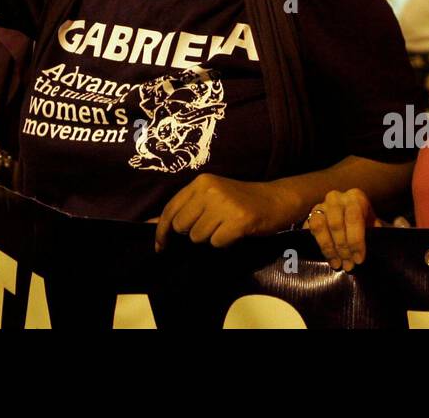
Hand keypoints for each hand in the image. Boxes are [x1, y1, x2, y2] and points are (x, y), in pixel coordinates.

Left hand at [154, 174, 293, 250]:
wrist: (275, 199)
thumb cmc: (240, 200)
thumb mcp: (211, 196)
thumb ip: (185, 208)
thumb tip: (153, 224)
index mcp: (200, 182)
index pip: (171, 209)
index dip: (162, 230)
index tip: (160, 246)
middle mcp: (210, 189)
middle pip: (182, 226)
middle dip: (193, 233)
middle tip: (211, 227)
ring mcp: (224, 204)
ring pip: (199, 237)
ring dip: (210, 238)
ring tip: (225, 227)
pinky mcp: (238, 221)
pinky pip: (217, 243)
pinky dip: (224, 243)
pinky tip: (235, 232)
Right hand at [304, 188, 409, 271]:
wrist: (349, 219)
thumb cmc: (366, 225)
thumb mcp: (377, 225)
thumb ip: (386, 228)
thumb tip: (401, 225)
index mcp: (356, 197)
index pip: (354, 218)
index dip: (356, 241)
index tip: (360, 260)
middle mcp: (337, 197)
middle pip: (336, 224)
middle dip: (343, 248)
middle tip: (349, 266)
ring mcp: (321, 204)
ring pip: (320, 225)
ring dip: (328, 248)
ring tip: (337, 263)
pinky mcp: (310, 214)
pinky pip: (309, 228)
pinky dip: (316, 243)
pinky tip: (325, 256)